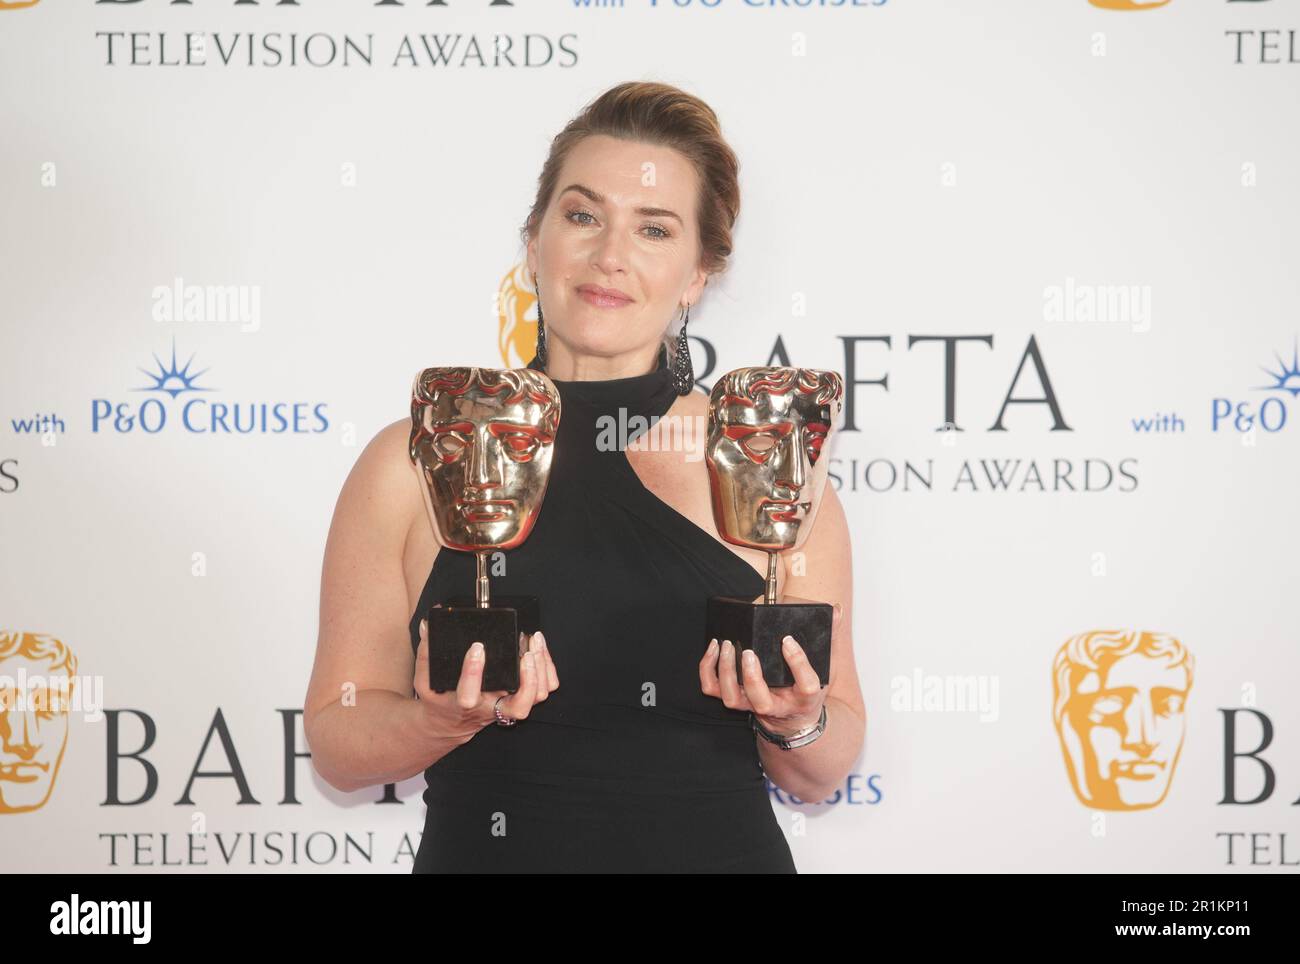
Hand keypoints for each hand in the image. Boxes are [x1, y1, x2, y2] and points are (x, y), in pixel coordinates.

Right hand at [412, 604, 558, 744]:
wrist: (450, 722)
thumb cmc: (440, 699)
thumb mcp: (425, 680)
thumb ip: (427, 651)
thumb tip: (429, 624)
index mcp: (464, 705)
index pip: (469, 695)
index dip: (473, 672)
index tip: (477, 647)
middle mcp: (490, 708)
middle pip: (518, 707)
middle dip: (527, 680)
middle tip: (525, 653)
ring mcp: (508, 706)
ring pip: (536, 697)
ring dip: (540, 670)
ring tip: (534, 642)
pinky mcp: (520, 700)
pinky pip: (544, 689)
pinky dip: (547, 669)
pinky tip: (539, 649)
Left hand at [699, 604, 839, 736]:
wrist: (793, 720)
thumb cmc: (806, 689)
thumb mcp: (825, 667)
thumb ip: (830, 638)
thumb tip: (835, 610)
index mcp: (805, 697)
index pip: (807, 685)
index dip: (798, 663)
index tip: (788, 641)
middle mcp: (777, 706)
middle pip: (761, 700)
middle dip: (752, 676)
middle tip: (748, 651)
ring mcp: (753, 705)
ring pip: (732, 698)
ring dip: (727, 672)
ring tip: (726, 644)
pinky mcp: (735, 700)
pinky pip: (714, 689)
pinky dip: (708, 670)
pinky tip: (713, 648)